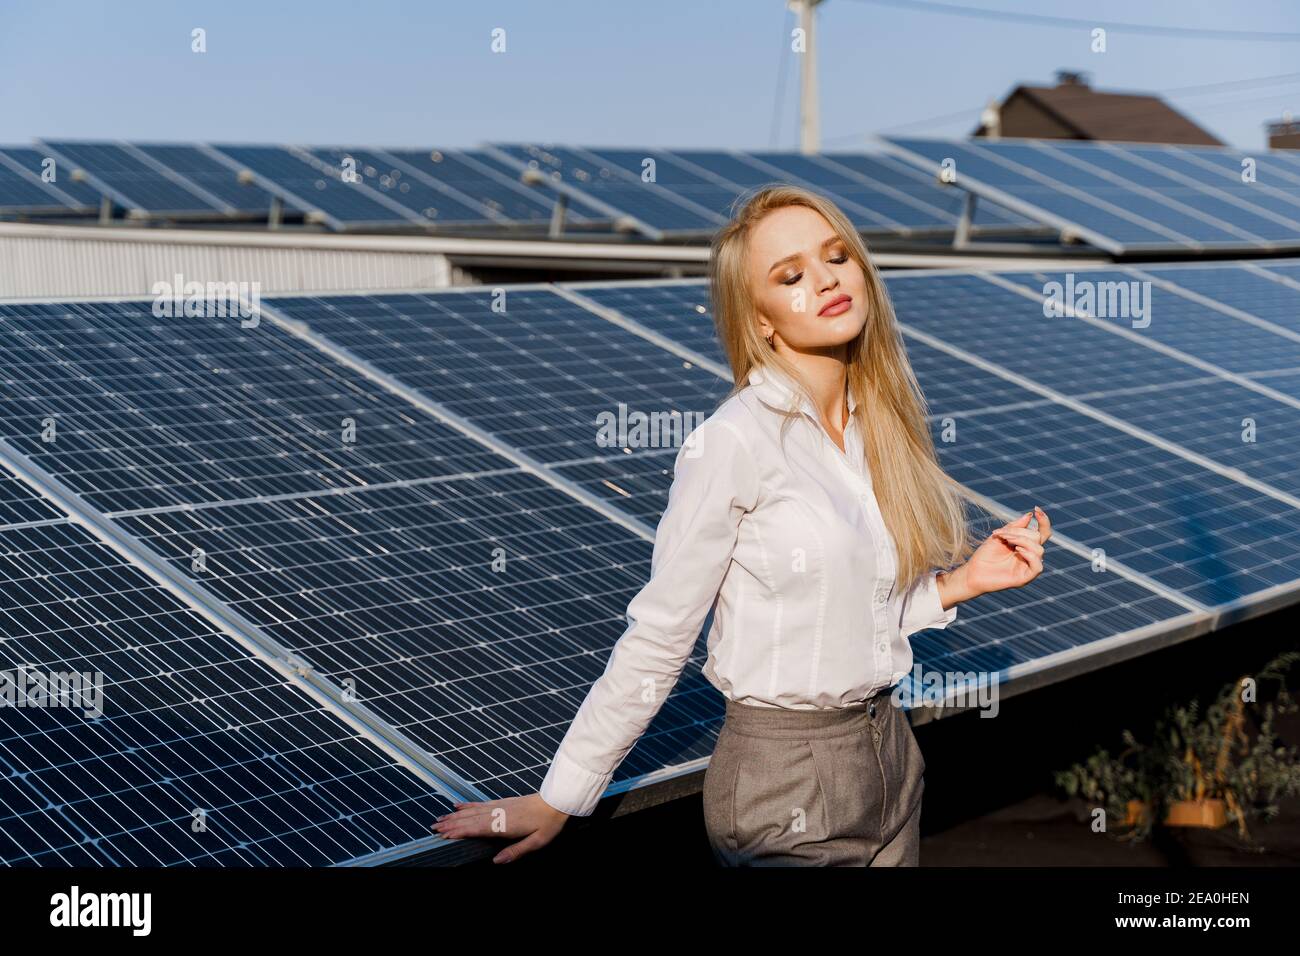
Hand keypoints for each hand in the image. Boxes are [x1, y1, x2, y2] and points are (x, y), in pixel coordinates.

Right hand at [431, 793, 569, 862]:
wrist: (555, 801)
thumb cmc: (547, 823)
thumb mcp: (536, 842)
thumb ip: (516, 852)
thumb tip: (497, 861)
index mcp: (504, 825)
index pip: (476, 829)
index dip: (458, 832)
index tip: (444, 835)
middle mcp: (498, 814)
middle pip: (469, 819)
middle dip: (450, 824)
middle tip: (434, 828)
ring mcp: (498, 806)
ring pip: (471, 811)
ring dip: (454, 815)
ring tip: (440, 819)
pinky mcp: (501, 802)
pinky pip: (480, 803)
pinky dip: (467, 805)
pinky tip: (458, 805)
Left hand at [958, 506, 1051, 595]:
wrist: (972, 572)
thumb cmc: (985, 554)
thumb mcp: (999, 536)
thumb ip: (1014, 527)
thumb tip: (1030, 515)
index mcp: (1025, 545)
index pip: (1042, 532)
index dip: (1043, 520)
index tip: (1036, 509)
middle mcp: (1029, 555)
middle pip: (1038, 537)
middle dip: (1021, 532)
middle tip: (1002, 534)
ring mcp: (1028, 566)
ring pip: (1039, 549)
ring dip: (1023, 540)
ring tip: (1007, 541)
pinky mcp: (1025, 578)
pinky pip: (1037, 566)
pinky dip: (1030, 555)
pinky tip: (1018, 550)